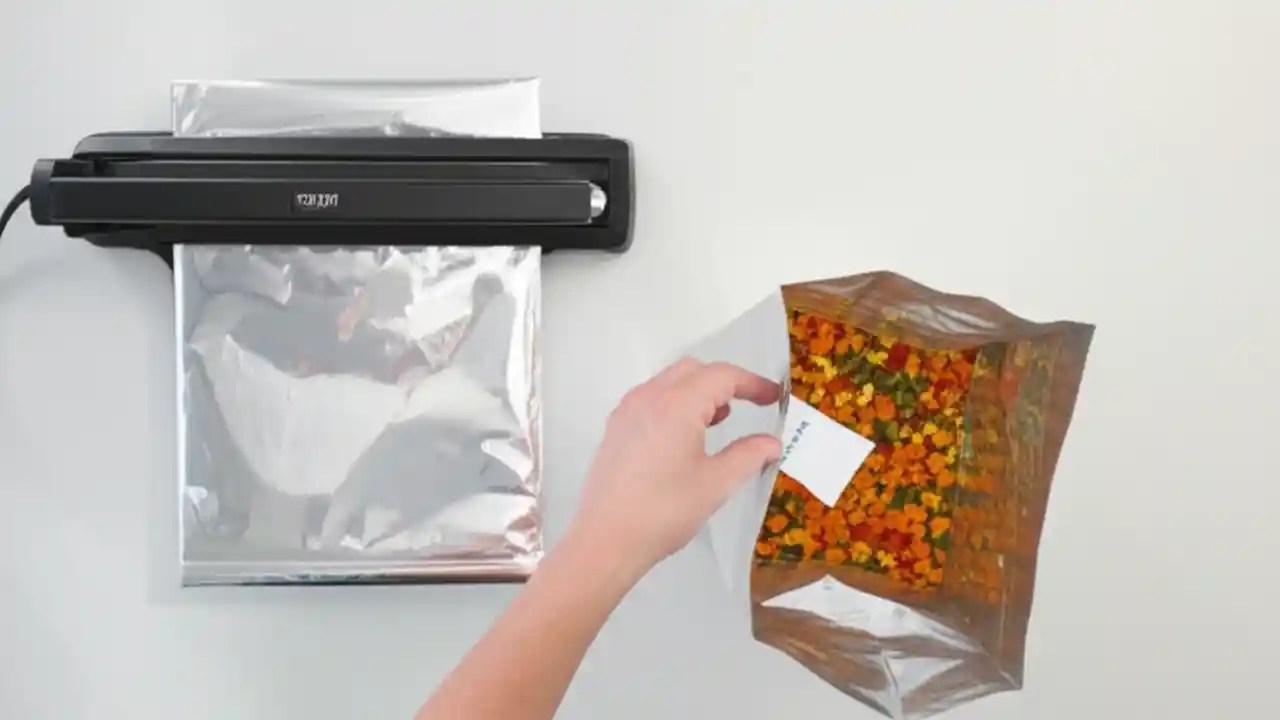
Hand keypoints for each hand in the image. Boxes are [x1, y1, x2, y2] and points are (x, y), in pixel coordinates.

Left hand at [568, 359, 781, 577]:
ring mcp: (627, 411)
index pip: (721, 376)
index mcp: (676, 405)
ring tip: (719, 421)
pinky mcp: (615, 429)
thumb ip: (748, 455)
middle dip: (724, 382)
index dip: (752, 383)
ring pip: (669, 382)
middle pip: (693, 370)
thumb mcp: (716, 484)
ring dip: (698, 392)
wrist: (606, 540)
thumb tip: (772, 442)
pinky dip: (675, 404)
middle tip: (748, 406)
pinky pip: (651, 400)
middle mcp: (648, 397)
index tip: (774, 398)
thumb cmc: (665, 511)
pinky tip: (685, 436)